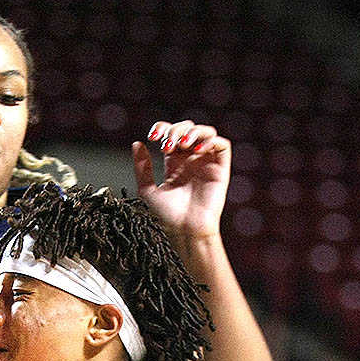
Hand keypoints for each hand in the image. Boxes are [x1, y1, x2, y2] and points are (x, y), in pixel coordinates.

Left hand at [133, 120, 230, 240]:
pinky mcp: (221, 169)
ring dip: (193, 132)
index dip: (162, 128)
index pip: (170, 134)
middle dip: (175, 130)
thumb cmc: (166, 218)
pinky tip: (196, 150)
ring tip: (182, 144)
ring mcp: (206, 163)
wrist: (184, 232)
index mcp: (174, 163)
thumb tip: (137, 143)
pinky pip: (222, 145)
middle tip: (166, 144)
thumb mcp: (147, 190)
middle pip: (187, 129)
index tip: (152, 137)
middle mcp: (191, 160)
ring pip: (205, 132)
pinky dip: (210, 140)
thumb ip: (142, 167)